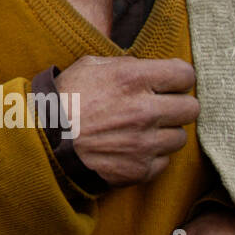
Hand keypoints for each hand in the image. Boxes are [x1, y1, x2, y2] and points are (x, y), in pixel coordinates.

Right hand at [53, 55, 198, 187]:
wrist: (42, 140)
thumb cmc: (64, 99)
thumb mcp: (89, 66)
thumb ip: (125, 65)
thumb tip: (149, 68)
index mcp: (132, 79)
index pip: (185, 74)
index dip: (178, 77)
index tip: (169, 82)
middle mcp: (144, 110)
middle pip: (191, 108)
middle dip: (177, 105)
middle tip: (159, 107)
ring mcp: (144, 143)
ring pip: (180, 137)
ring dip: (164, 133)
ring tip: (142, 130)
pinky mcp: (140, 169)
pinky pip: (163, 161)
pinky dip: (151, 156)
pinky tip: (131, 148)